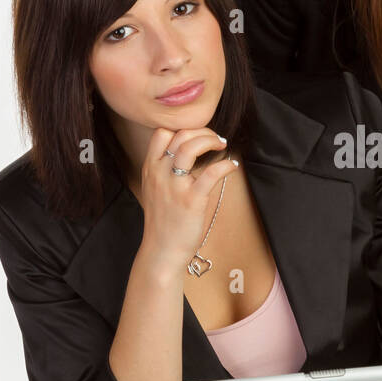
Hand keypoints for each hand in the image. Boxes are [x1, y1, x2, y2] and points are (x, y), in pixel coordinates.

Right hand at [137, 127, 237, 269]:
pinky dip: (226, 165)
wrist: (162, 251)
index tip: (197, 136)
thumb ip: (165, 172)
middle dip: (201, 132)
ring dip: (210, 141)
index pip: (161, 134)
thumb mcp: (155, 191)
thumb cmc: (163, 222)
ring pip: (190, 147)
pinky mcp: (191, 200)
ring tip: (222, 145)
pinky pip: (211, 172)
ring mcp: (174, 186)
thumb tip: (189, 155)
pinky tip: (232, 166)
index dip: (182, 129)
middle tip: (216, 140)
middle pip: (179, 136)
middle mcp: (159, 174)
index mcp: (150, 169)